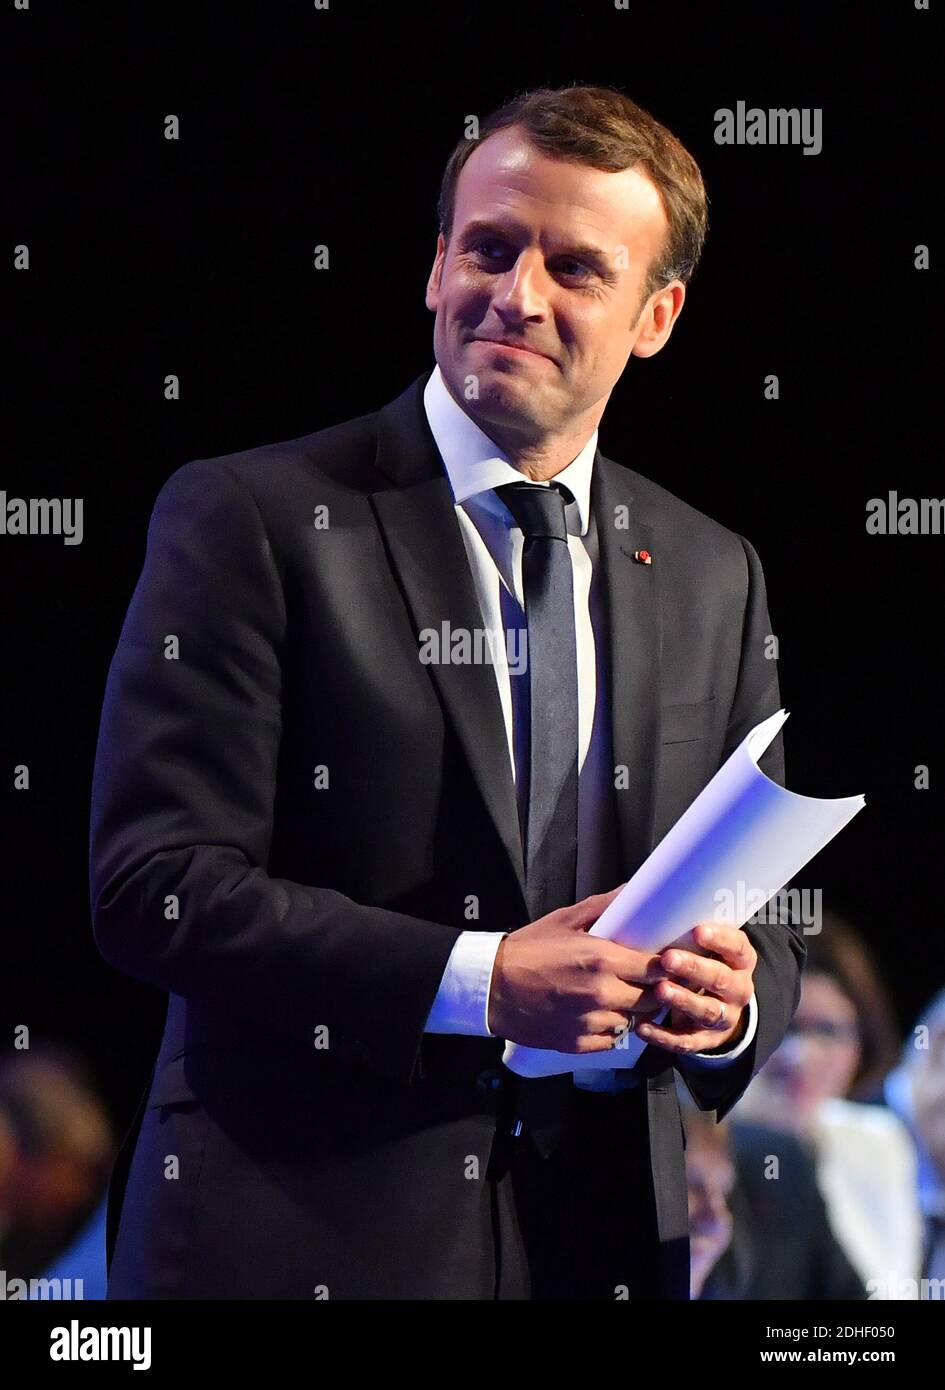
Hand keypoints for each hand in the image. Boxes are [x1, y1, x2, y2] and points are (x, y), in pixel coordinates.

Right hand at [487, 886, 666, 1051]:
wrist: (491, 986)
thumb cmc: (528, 949)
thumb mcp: (565, 921)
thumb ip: (604, 906)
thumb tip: (632, 890)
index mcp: (602, 959)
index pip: (657, 968)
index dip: (665, 967)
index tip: (663, 963)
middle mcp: (602, 993)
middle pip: (653, 998)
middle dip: (655, 990)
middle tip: (647, 981)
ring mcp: (591, 1022)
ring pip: (634, 1021)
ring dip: (633, 1010)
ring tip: (622, 997)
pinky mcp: (579, 1044)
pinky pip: (613, 1040)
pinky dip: (612, 1028)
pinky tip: (601, 1014)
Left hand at [634, 923, 755, 1055]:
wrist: (717, 1006)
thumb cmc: (700, 962)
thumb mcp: (704, 946)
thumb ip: (688, 929)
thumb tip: (654, 898)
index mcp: (740, 961)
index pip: (738, 948)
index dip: (720, 940)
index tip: (697, 930)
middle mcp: (738, 989)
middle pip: (721, 979)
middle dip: (694, 968)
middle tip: (668, 958)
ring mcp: (725, 1017)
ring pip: (707, 1011)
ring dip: (683, 1000)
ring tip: (659, 990)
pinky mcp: (706, 1040)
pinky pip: (686, 1041)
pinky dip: (664, 1036)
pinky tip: (642, 1027)